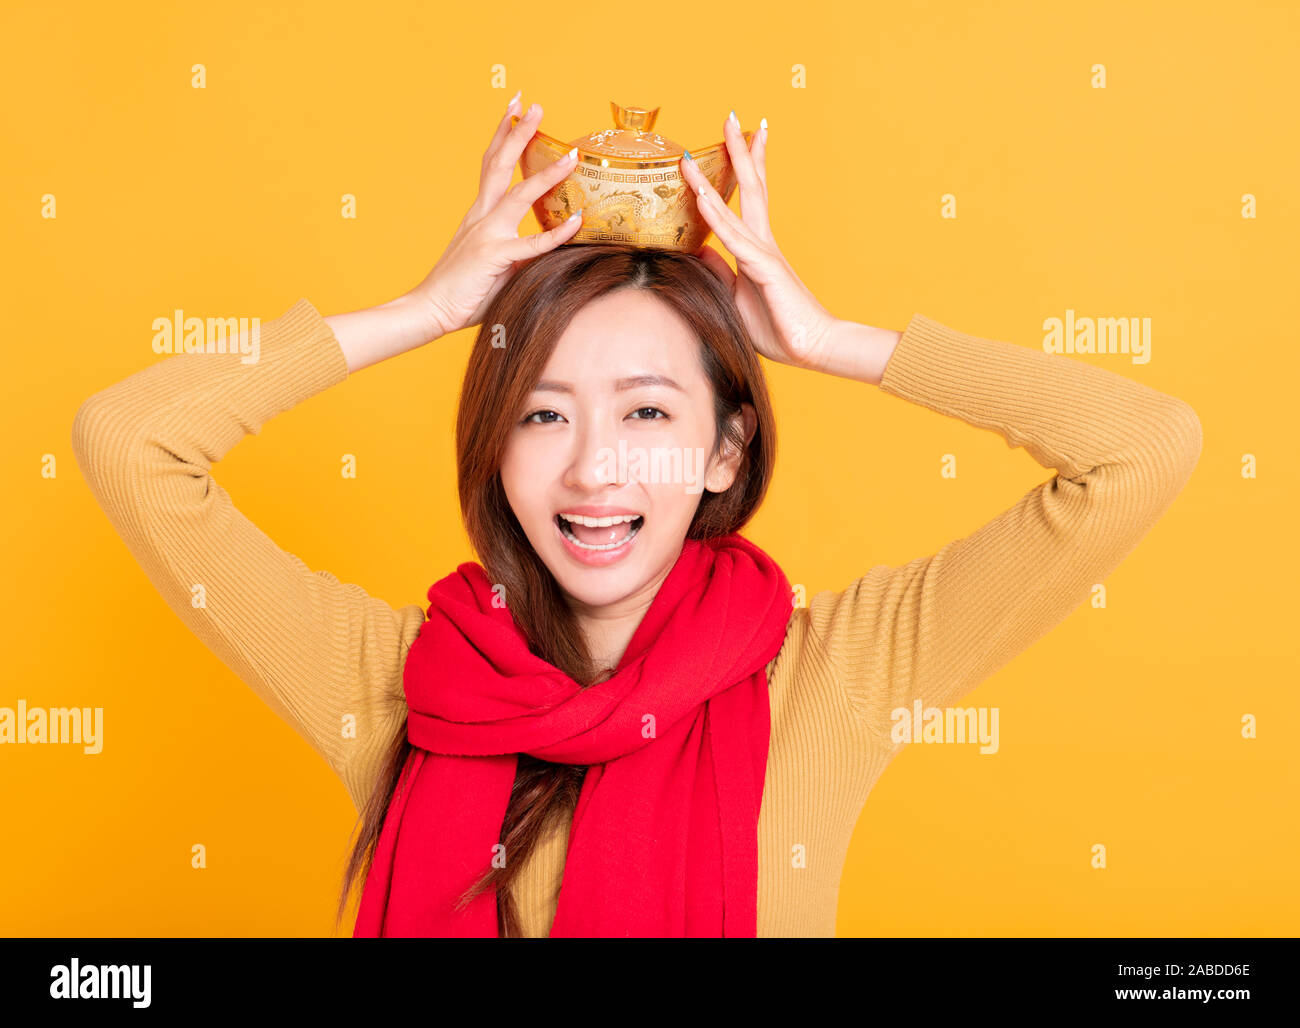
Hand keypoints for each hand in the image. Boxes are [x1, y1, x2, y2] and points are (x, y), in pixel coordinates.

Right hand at [406, 95, 584, 338]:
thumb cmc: (461, 291)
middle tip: (535, 105)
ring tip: (570, 156)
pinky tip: (576, 221)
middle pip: (499, 164)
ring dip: (547, 174)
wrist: (429, 309)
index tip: (515, 109)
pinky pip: (531, 243)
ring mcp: (486, 234)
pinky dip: (555, 233)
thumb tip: (550, 248)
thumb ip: (517, 249)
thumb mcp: (492, 261)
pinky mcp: (493, 256)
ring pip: (519, 195)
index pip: (490, 165)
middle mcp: (481, 216)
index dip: (503, 135)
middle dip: (517, 132)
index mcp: (478, 214)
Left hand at [679, 113, 839, 369]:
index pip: (747, 199)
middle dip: (741, 150)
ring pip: (740, 204)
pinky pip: (735, 240)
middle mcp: (762, 244)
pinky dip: (717, 216)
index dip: (741, 167)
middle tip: (732, 116)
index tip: (736, 137)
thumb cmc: (777, 327)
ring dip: (726, 169)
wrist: (813, 348)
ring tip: (722, 135)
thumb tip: (700, 252)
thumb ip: (718, 274)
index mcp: (757, 249)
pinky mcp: (764, 271)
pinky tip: (703, 197)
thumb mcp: (736, 297)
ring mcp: (764, 254)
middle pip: (751, 187)